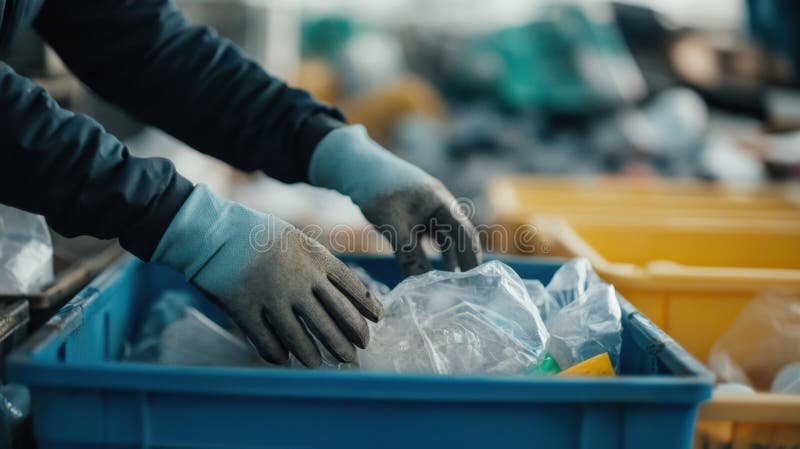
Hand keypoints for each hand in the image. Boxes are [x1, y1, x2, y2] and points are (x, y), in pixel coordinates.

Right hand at [152, 185, 382, 366]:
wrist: (215, 232)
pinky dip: (278, 355)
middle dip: (348, 341)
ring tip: (320, 362)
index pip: (352, 289)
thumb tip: (345, 295)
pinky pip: (267, 342)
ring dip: (315, 355)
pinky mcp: (246, 310)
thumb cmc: (260, 236)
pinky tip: (284, 359)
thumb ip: (321, 264)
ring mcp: (273, 297)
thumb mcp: (299, 240)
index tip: (374, 323)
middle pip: (334, 319)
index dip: (366, 309)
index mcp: (316, 259)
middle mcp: (300, 280)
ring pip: (302, 338)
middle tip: (354, 355)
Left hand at [310, 125, 481, 275]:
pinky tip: (426, 271)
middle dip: (462, 260)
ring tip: (447, 283)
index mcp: (441, 202)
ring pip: (442, 238)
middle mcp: (439, 205)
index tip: (476, 279)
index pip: (464, 232)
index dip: (471, 256)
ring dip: (445, 258)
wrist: (355, 167)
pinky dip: (428, 253)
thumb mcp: (392, 225)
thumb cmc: (376, 190)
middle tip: (465, 287)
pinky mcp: (414, 215)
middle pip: (458, 236)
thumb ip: (408, 255)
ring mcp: (427, 209)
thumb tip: (421, 284)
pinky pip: (428, 237)